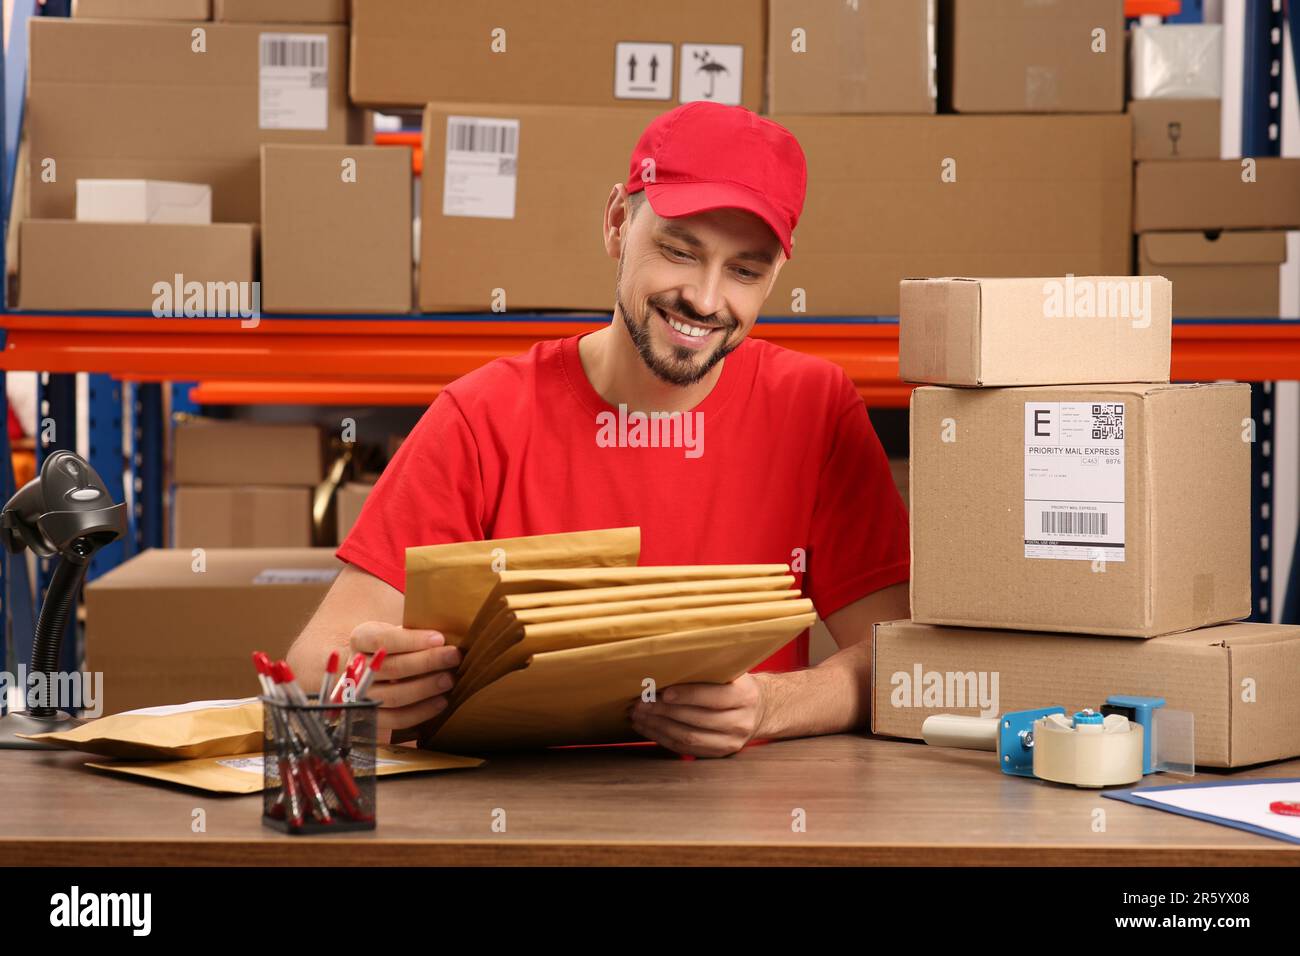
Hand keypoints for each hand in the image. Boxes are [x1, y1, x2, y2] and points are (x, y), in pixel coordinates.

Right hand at [348, 622, 460, 733]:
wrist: (373, 669)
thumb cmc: (395, 646)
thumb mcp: (398, 632)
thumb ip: (415, 633)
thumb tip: (449, 638)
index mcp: (361, 639)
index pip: (382, 640)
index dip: (412, 640)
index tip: (440, 638)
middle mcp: (355, 668)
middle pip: (391, 668)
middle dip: (427, 662)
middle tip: (454, 656)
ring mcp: (359, 696)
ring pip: (393, 696)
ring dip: (425, 688)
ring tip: (449, 680)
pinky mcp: (369, 717)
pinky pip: (395, 719)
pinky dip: (420, 712)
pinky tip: (441, 702)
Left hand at [628, 674, 767, 757]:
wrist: (759, 710)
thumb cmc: (736, 684)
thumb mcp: (732, 672)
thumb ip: (709, 669)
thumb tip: (667, 664)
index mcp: (745, 696)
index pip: (715, 698)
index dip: (688, 695)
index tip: (664, 692)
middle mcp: (740, 722)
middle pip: (697, 719)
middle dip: (664, 711)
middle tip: (639, 702)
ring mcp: (730, 742)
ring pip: (689, 737)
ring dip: (658, 726)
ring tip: (637, 714)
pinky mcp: (719, 754)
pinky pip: (685, 749)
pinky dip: (662, 738)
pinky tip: (646, 727)